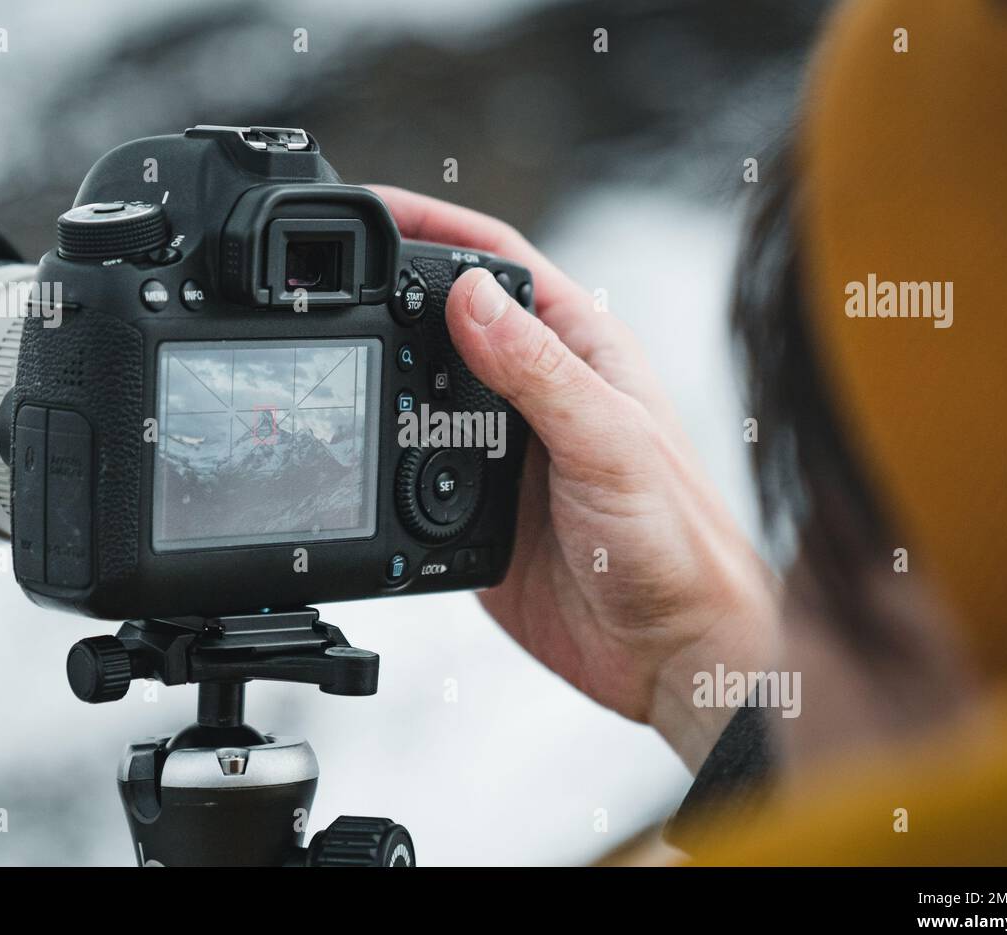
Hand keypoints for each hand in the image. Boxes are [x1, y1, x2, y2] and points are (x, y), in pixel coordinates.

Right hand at [370, 186, 778, 770]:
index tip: (373, 209)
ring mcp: (504, 450)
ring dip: (381, 375)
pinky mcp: (474, 509)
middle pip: (449, 320)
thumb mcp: (609, 444)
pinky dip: (382, 454)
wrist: (669, 653)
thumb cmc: (677, 542)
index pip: (498, 263)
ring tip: (333, 359)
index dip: (435, 228)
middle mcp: (539, 392)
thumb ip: (539, 372)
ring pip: (424, 391)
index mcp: (581, 352)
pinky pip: (414, 467)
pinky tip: (361, 448)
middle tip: (329, 284)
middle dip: (390, 294)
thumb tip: (468, 297)